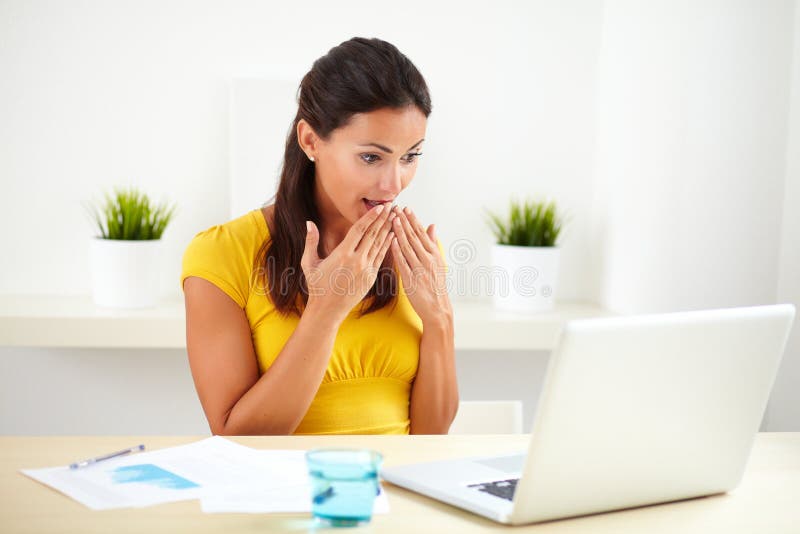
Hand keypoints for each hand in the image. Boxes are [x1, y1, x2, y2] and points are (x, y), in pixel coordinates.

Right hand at [301, 204, 394, 320]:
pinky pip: (381, 258)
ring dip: (388, 229)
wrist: (327, 310)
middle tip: (392, 205)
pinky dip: (388, 245)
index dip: (370, 217)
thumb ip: (311, 241)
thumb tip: (309, 222)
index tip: (379, 207)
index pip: (359, 230)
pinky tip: (393, 236)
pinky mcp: (371, 277)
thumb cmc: (316, 285)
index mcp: (342, 254)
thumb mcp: (309, 263)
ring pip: (379, 245)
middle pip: (373, 234)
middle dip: (383, 219)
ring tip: (396, 217)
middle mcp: (356, 260)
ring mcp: (365, 269)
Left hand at [390, 206, 451, 324]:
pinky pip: (403, 262)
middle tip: (396, 208)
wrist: (437, 308)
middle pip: (414, 237)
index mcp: (434, 254)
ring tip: (393, 219)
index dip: (413, 220)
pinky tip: (391, 241)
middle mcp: (428, 260)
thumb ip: (432, 243)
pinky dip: (397, 250)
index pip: (421, 233)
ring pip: (408, 247)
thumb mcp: (438, 262)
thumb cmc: (435, 284)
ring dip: (400, 232)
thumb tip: (432, 225)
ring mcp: (420, 269)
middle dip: (404, 221)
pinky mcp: (412, 279)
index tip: (406, 208)